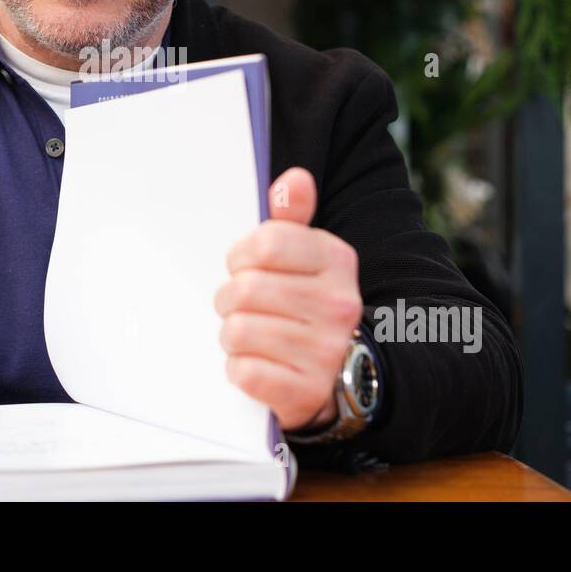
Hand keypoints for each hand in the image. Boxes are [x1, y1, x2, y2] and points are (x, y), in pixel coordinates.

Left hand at [215, 166, 361, 430]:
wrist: (340, 377)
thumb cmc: (307, 305)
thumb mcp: (306, 257)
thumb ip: (293, 218)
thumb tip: (295, 179)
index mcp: (337, 261)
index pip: (266, 243)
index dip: (240, 255)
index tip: (243, 266)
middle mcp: (338, 305)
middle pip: (245, 289)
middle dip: (229, 299)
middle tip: (241, 307)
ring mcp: (325, 351)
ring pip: (238, 331)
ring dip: (232, 335)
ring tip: (249, 335)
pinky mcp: (307, 393)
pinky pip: (245, 372)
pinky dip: (239, 369)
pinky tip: (256, 364)